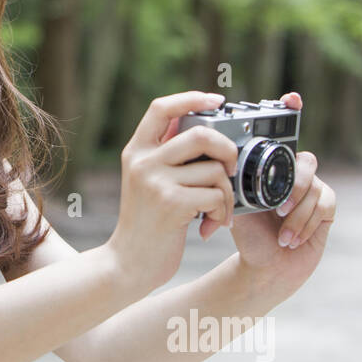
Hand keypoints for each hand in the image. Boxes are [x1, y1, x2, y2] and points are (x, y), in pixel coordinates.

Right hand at [109, 91, 240, 298]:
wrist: (129, 263)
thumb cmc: (148, 223)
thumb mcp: (146, 181)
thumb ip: (166, 154)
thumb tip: (199, 123)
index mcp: (136, 150)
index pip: (162, 108)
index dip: (191, 98)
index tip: (216, 100)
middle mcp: (143, 161)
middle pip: (202, 134)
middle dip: (228, 150)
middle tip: (231, 169)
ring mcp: (155, 181)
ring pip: (216, 169)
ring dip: (228, 194)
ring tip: (219, 211)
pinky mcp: (171, 204)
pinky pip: (216, 195)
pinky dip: (223, 211)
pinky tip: (212, 225)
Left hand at [228, 92, 335, 297]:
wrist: (263, 266)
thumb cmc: (247, 233)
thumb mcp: (232, 206)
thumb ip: (229, 184)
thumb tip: (214, 169)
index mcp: (270, 165)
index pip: (283, 132)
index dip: (291, 111)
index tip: (292, 98)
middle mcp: (294, 171)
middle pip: (304, 160)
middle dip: (293, 184)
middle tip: (278, 207)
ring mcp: (313, 188)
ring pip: (313, 186)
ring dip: (296, 213)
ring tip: (281, 232)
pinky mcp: (327, 207)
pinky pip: (324, 204)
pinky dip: (305, 223)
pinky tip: (291, 239)